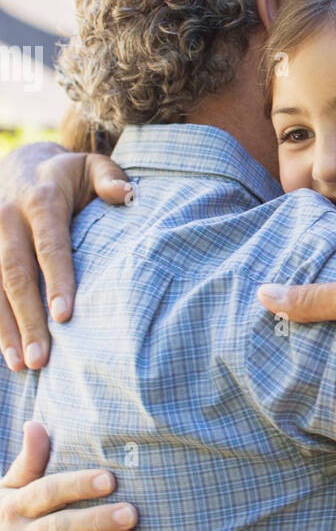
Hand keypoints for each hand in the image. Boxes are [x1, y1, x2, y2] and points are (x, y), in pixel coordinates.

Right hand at [0, 143, 129, 369]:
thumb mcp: (90, 166)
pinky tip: (5, 354)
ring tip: (21, 365)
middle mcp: (6, 219)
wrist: (17, 165)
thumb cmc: (66, 176)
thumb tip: (127, 195)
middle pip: (15, 274)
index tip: (65, 315)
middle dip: (28, 318)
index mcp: (40, 200)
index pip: (50, 244)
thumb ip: (110, 179)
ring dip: (5, 328)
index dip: (57, 279)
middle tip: (41, 359)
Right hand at [0, 421, 136, 530]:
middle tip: (131, 513)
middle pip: (59, 528)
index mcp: (14, 508)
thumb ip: (28, 463)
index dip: (78, 485)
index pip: (48, 492)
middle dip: (96, 521)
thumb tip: (36, 425)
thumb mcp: (5, 493)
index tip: (110, 479)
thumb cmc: (1, 525)